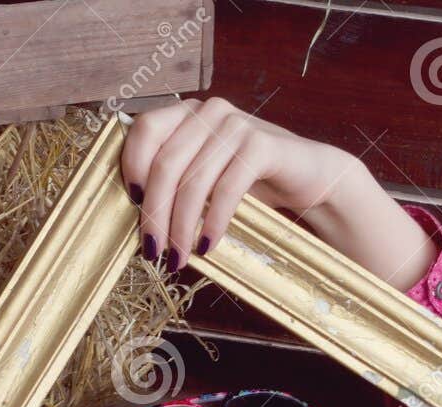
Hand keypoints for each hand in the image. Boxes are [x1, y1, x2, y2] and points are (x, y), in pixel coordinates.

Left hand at [117, 97, 357, 270]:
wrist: (309, 178)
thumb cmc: (252, 182)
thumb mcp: (207, 176)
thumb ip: (177, 180)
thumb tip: (142, 218)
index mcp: (188, 112)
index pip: (145, 130)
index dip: (132, 168)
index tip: (132, 206)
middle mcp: (209, 112)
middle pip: (166, 163)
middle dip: (155, 213)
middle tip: (153, 251)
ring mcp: (235, 124)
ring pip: (194, 181)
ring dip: (182, 227)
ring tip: (179, 259)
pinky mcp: (260, 145)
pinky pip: (226, 189)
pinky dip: (213, 223)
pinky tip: (207, 246)